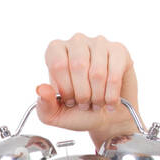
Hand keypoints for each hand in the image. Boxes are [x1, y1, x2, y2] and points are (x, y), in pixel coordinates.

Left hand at [33, 33, 139, 150]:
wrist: (106, 118)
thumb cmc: (78, 112)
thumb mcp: (55, 115)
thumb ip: (44, 105)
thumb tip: (40, 89)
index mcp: (56, 52)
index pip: (58, 64)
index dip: (65, 88)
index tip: (69, 101)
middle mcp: (76, 42)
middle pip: (78, 66)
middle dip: (82, 94)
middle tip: (84, 104)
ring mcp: (99, 43)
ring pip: (97, 72)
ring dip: (97, 96)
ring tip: (96, 103)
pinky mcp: (119, 51)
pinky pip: (114, 74)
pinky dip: (111, 95)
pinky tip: (110, 102)